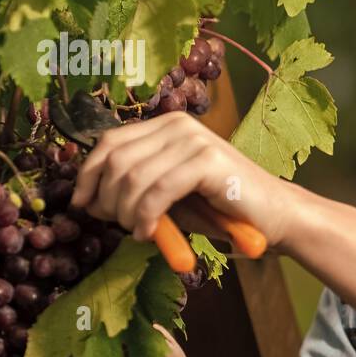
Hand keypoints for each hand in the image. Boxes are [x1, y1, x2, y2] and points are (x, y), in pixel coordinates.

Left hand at [69, 112, 300, 250]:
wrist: (274, 217)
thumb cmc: (221, 209)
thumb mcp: (169, 194)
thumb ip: (135, 186)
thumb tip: (88, 197)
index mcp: (167, 124)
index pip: (109, 142)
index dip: (87, 175)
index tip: (82, 205)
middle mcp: (179, 124)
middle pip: (116, 159)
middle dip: (106, 198)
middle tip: (116, 225)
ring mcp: (194, 140)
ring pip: (133, 176)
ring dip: (126, 212)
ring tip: (138, 231)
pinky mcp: (207, 161)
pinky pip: (158, 190)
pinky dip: (146, 216)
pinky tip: (150, 232)